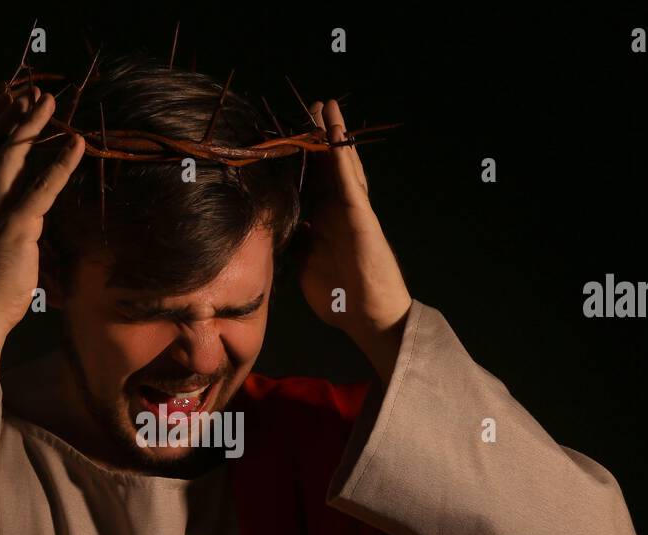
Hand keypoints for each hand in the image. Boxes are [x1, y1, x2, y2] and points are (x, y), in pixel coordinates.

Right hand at [0, 85, 85, 351]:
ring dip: (32, 126)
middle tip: (29, 90)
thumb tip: (29, 224)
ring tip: (50, 102)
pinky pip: (41, 188)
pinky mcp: (17, 227)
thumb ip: (14, 229)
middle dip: (11, 114)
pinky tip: (77, 144)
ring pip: (12, 156)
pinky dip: (60, 163)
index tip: (10, 100)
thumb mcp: (2, 251)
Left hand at [294, 99, 412, 379]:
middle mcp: (338, 210)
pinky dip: (340, 150)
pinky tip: (333, 127)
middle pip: (324, 166)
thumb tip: (279, 233)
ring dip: (330, 134)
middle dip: (314, 138)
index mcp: (324, 222)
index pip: (308, 184)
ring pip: (339, 163)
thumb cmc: (341, 297)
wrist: (367, 316)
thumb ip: (296, 244)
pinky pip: (347, 175)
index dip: (297, 161)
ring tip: (323, 106)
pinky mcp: (359, 212)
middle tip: (305, 109)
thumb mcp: (306, 264)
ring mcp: (350, 209)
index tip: (284, 140)